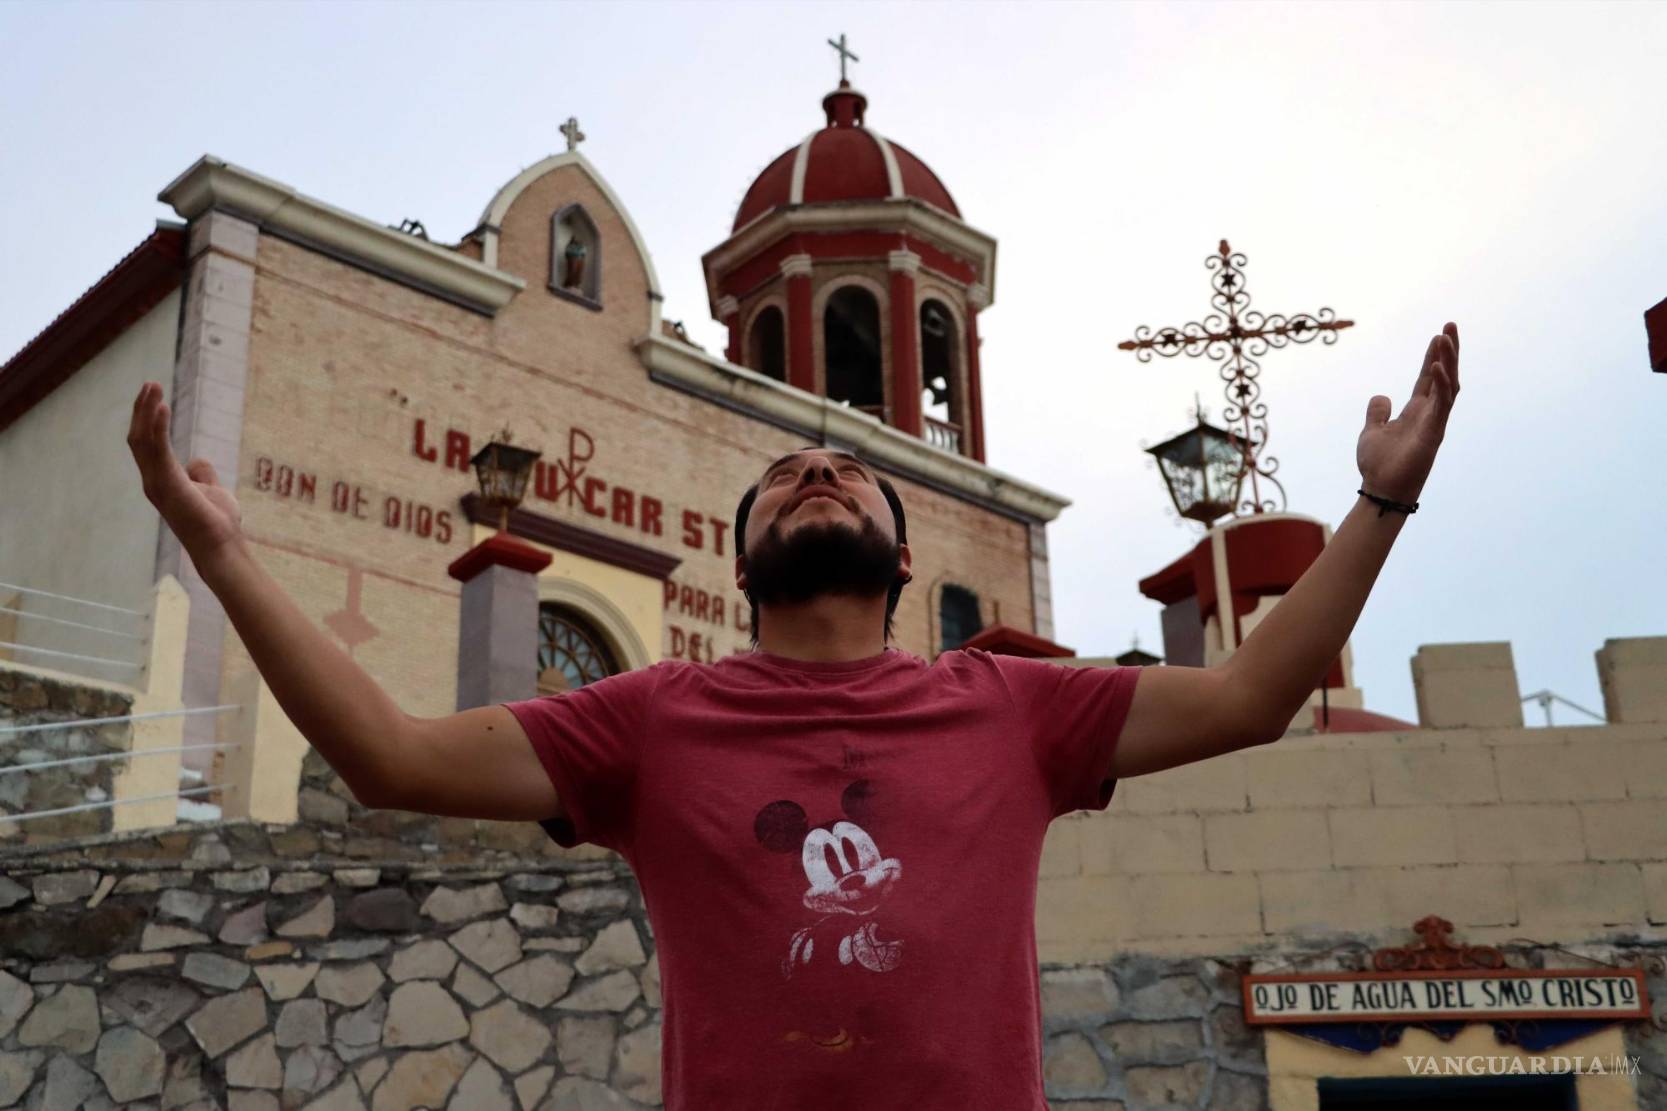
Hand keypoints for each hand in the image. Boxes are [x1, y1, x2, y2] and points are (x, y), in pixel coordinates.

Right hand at [127, 381, 244, 562]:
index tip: (154, 395)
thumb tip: (197, 460)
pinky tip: (162, 407)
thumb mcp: (211, 490)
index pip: (147, 444)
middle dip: (142, 409)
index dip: (147, 419)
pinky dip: (157, 426)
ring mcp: (158, 483)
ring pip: (144, 440)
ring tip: (153, 386)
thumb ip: (202, 474)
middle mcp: (153, 480)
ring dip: (147, 411)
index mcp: (161, 480)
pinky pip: (158, 449)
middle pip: (139, 438)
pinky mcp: (169, 484)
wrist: (221, 547)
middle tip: (150, 383)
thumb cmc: (216, 523)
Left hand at [1357, 322, 1459, 504]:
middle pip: (1444, 376)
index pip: (1428, 378)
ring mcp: (1435, 422)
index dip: (1433, 356)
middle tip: (1450, 326)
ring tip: (1446, 337)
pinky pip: (1441, 404)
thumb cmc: (1379, 465)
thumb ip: (1378, 412)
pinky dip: (1440, 384)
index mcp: (1417, 411)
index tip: (1439, 335)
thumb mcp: (1372, 431)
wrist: (1380, 490)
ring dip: (1448, 361)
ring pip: (1448, 385)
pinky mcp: (1434, 433)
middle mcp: (1430, 414)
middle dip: (1449, 351)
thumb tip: (1382, 396)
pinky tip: (1437, 366)